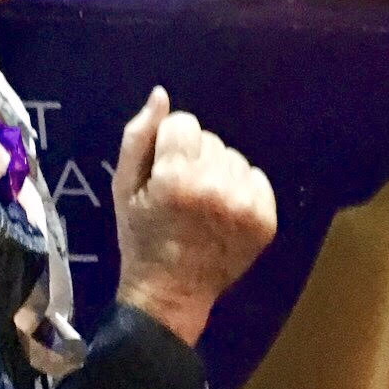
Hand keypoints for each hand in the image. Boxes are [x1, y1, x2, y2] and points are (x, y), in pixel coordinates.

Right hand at [111, 87, 276, 345]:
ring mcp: (244, 205)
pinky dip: (242, 189)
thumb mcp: (123, 186)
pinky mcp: (265, 220)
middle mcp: (215, 187)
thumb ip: (138, 136)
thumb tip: (161, 95)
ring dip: (219, 173)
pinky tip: (224, 212)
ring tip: (203, 204)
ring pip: (234, 158)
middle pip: (210, 139)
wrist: (171, 292)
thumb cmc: (140, 237)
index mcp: (176, 177)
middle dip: (194, 158)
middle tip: (181, 194)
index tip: (162, 173)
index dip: (169, 145)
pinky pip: (258, 179)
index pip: (183, 123)